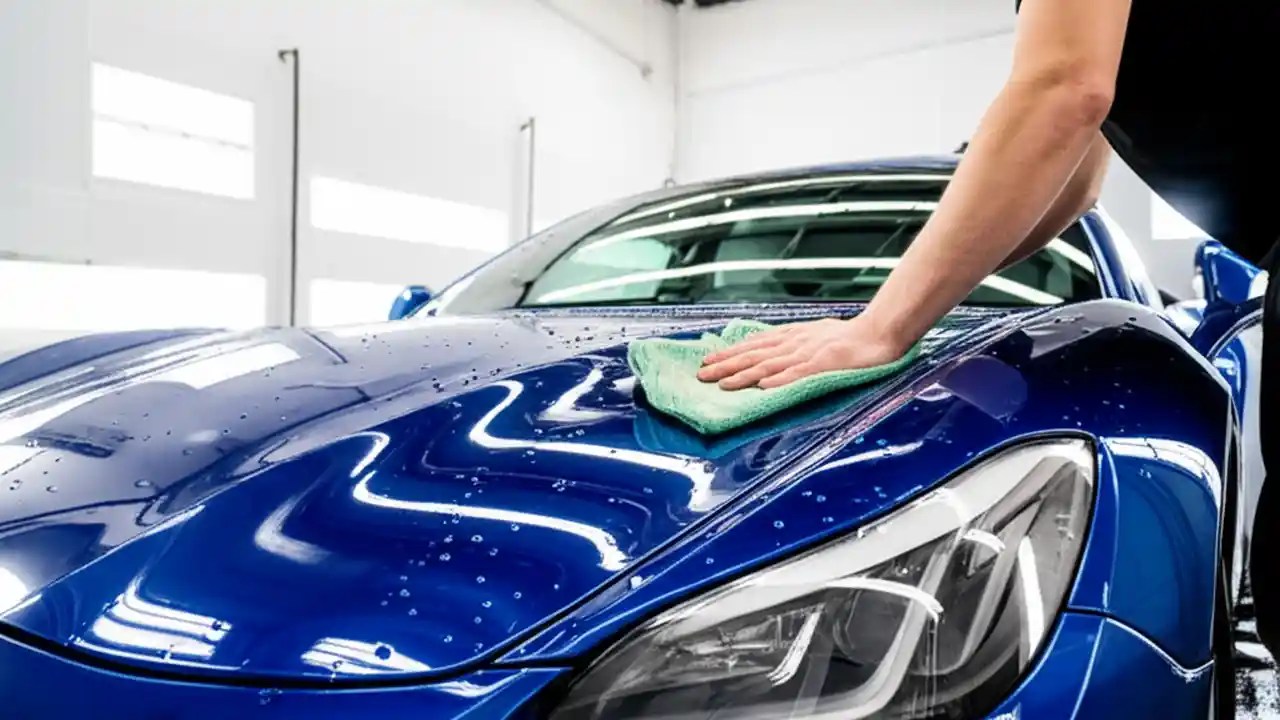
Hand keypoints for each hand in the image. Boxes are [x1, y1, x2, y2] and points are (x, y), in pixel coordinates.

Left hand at [697, 317, 908, 389]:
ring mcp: (808, 354)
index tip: (708, 361)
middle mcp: (795, 343)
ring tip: (722, 383)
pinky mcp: (824, 365)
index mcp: (792, 336)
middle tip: (702, 374)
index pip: (754, 345)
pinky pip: (798, 374)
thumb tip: (766, 352)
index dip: (730, 353)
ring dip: (743, 374)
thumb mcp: (813, 333)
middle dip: (726, 365)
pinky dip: (779, 380)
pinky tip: (762, 386)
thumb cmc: (848, 336)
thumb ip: (791, 342)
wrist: (878, 333)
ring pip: (769, 364)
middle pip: (754, 354)